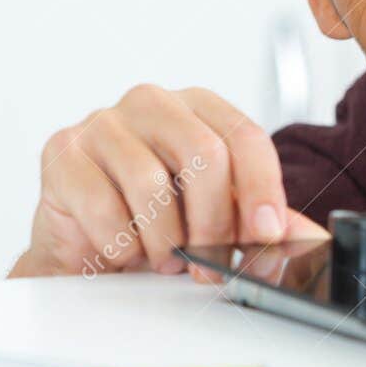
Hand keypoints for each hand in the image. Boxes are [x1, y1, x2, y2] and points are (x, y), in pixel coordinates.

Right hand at [11, 85, 326, 278]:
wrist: (85, 243)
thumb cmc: (155, 220)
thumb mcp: (219, 217)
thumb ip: (261, 221)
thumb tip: (303, 236)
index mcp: (199, 107)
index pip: (245, 136)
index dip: (262, 188)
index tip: (265, 233)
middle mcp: (152, 103)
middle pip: (204, 155)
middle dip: (215, 223)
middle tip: (211, 264)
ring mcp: (103, 123)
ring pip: (151, 184)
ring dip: (165, 240)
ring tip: (165, 257)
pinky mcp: (62, 153)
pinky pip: (103, 205)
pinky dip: (122, 242)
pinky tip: (126, 249)